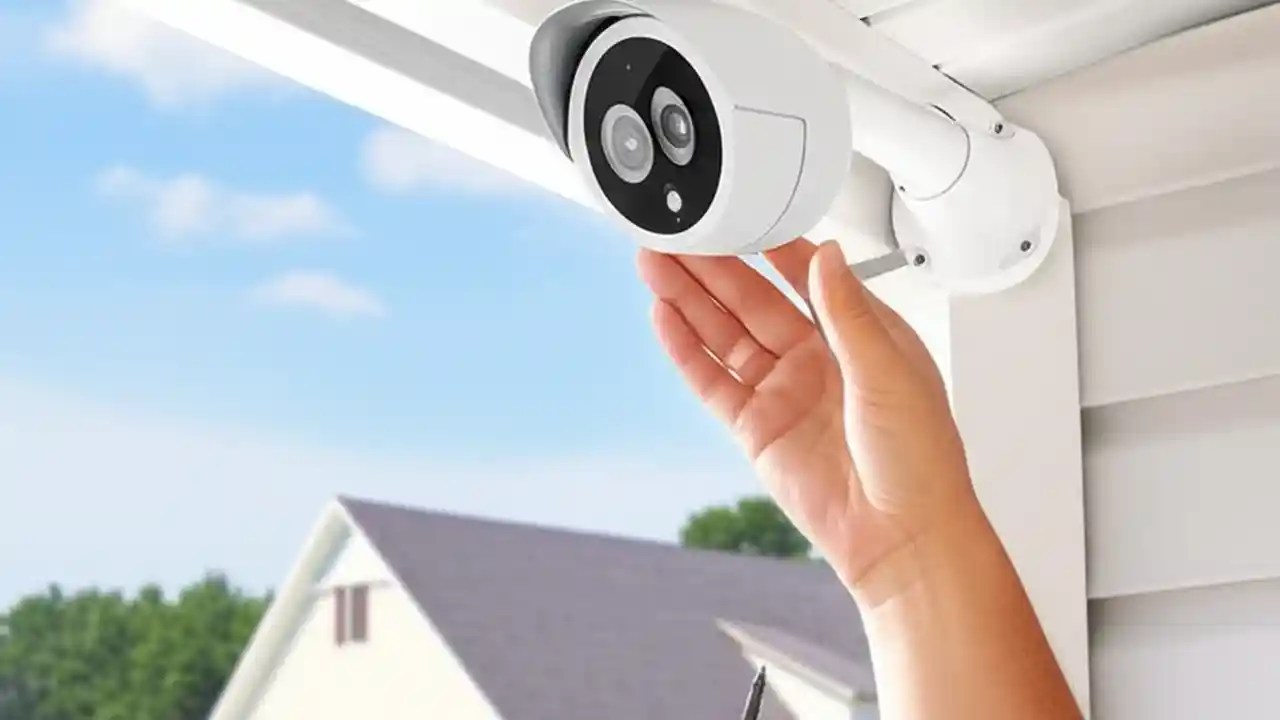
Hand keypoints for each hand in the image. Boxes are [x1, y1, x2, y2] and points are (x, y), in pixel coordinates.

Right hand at [638, 239, 977, 594]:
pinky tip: (664, 316)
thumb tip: (825, 253)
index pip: (804, 274)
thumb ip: (847, 312)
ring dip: (689, 299)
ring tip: (655, 264)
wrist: (902, 535)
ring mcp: (782, 390)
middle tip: (677, 234)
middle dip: (713, 266)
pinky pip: (713, 379)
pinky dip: (686, 349)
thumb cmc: (919, 459)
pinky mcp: (756, 427)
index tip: (736, 212)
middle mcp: (817, 357)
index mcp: (860, 334)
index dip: (767, 243)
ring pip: (725, 333)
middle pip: (752, 299)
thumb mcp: (889, 371)